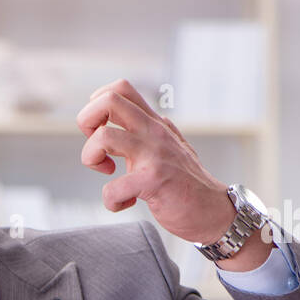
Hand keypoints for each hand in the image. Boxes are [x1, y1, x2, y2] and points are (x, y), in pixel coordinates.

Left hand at [76, 78, 237, 245]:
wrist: (213, 211)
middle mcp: (153, 132)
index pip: (121, 88)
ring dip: (91, 158)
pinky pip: (112, 188)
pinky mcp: (153, 180)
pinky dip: (111, 201)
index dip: (97, 105)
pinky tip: (125, 203)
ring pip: (103, 136)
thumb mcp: (174, 147)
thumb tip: (147, 116)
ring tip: (107, 172)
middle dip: (86, 122)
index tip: (100, 130)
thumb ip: (156, 131)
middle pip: (108, 100)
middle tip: (98, 148)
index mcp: (154, 124)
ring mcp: (154, 154)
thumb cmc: (188, 185)